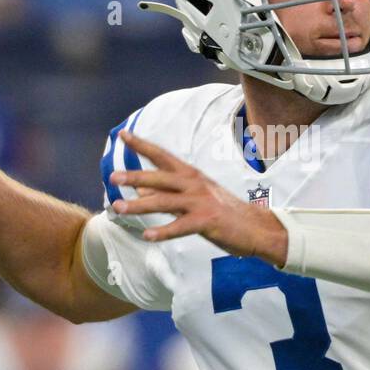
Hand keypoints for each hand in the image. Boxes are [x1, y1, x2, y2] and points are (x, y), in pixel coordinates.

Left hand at [108, 129, 287, 264]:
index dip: (142, 145)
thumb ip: (166, 194)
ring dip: (139, 205)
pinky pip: (181, 227)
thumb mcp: (194, 198)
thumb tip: (138, 191)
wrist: (257, 227)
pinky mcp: (207, 222)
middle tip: (113, 176)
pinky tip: (147, 235)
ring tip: (118, 207)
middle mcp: (194, 184)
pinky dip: (163, 232)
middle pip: (160, 177)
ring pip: (165, 202)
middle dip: (135, 176)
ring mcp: (201, 202)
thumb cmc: (224, 212)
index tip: (123, 134)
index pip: (162, 156)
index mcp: (191, 176)